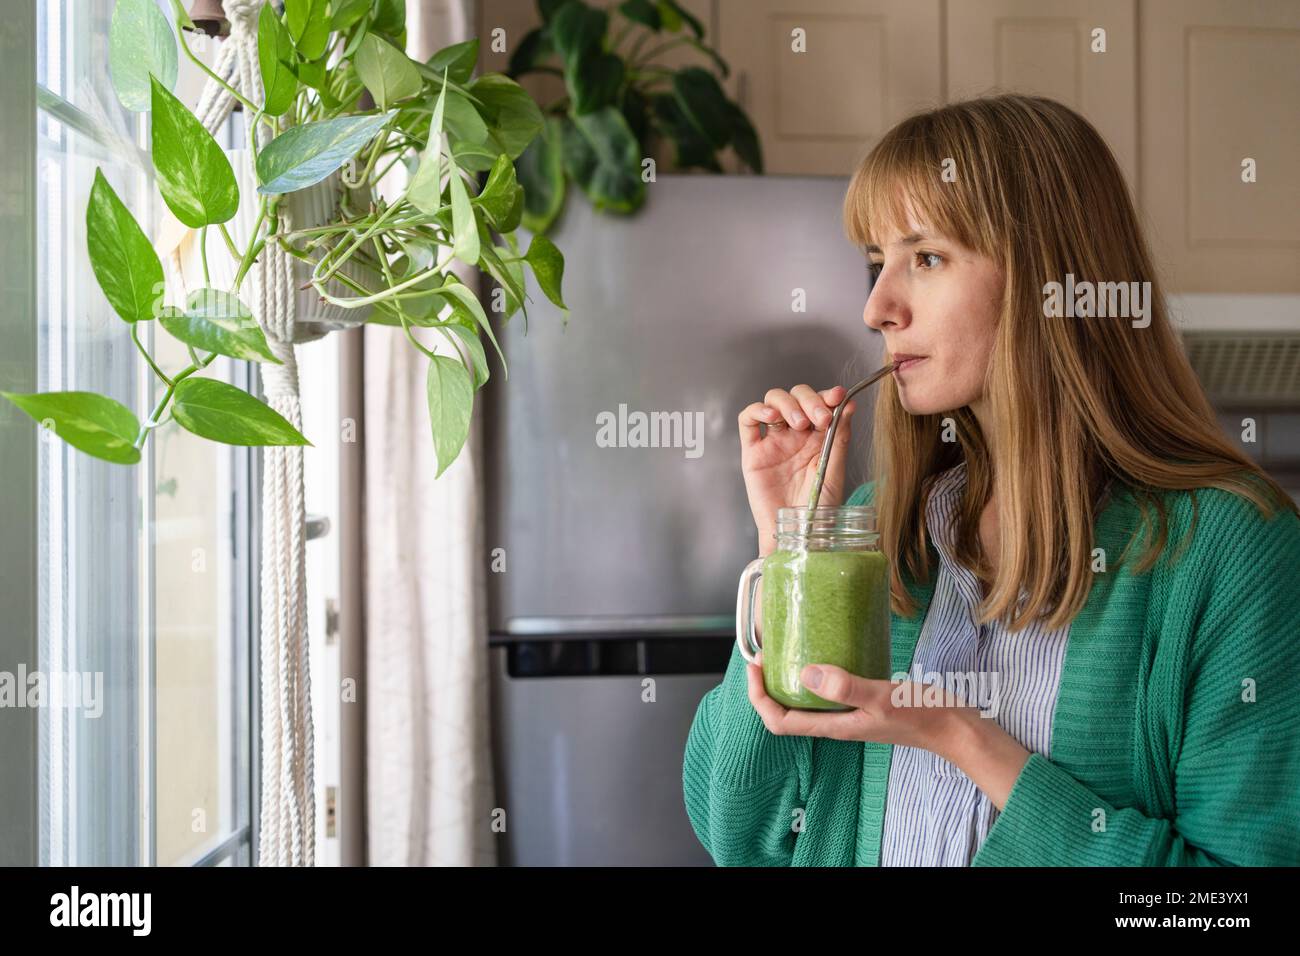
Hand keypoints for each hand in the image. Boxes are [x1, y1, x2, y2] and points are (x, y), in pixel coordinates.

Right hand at [738, 384, 856, 549]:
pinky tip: (771, 417)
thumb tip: (849, 405)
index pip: (820, 403)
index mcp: (819, 437)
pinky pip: (748, 420)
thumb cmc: (818, 510)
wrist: (796, 534)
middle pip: (797, 396)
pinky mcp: (753, 452)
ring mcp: (773, 441)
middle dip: (809, 400)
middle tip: (820, 418)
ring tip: (799, 423)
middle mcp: (796, 435)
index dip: (827, 395)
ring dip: (788, 404)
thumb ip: (840, 438)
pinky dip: (757, 410)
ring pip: (774, 401)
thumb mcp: (835, 471)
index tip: (837, 396)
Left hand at [745, 656, 1032, 808]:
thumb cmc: (923, 714)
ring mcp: (850, 714)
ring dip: (789, 678)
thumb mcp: (882, 697)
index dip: (758, 697)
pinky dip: (817, 673)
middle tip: (763, 651)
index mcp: (834, 726)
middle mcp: (837, 723)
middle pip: (787, 711)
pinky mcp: (863, 702)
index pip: (780, 721)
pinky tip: (825, 651)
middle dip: (767, 685)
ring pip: (806, 701)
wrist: (957, 728)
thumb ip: (845, 687)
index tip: (754, 665)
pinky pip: (828, 691)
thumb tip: (805, 672)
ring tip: (785, 647)